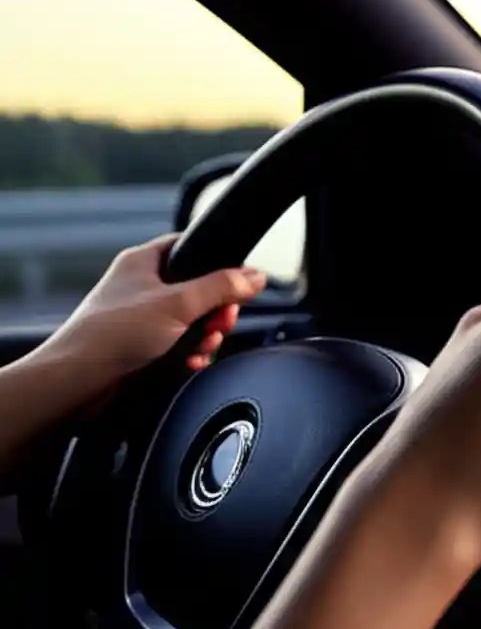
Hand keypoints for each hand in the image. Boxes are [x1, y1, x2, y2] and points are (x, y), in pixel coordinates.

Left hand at [43, 233, 266, 390]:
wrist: (78, 381)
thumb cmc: (113, 334)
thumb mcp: (179, 303)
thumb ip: (222, 287)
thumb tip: (255, 276)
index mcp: (143, 262)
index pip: (190, 247)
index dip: (217, 262)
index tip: (237, 280)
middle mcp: (142, 287)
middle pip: (199, 288)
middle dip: (217, 309)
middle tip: (221, 320)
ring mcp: (142, 318)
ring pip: (193, 320)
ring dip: (206, 335)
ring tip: (203, 345)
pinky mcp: (144, 346)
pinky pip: (181, 344)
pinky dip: (191, 353)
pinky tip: (191, 361)